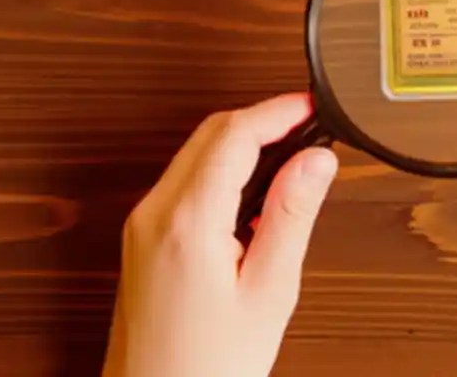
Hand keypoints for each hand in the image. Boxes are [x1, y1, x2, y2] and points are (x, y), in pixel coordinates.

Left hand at [102, 94, 337, 376]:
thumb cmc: (207, 367)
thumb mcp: (268, 291)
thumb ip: (291, 216)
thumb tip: (315, 161)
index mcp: (186, 221)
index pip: (234, 135)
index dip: (277, 111)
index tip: (310, 105)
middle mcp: (154, 214)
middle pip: (210, 134)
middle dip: (261, 120)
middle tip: (308, 125)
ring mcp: (142, 225)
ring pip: (195, 154)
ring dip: (241, 144)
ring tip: (291, 157)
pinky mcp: (141, 240)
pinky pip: (184, 182)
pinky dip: (222, 170)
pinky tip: (254, 193)